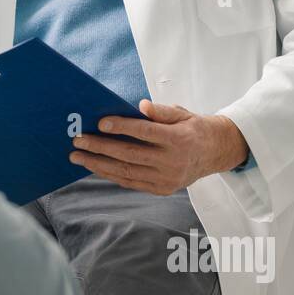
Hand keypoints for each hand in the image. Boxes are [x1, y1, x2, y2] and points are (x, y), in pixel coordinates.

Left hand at [67, 101, 248, 194]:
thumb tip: (141, 105)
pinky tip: (95, 166)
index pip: (145, 132)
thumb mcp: (182, 113)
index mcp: (179, 140)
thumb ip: (161, 111)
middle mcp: (172, 162)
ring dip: (99, 164)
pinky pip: (131, 182)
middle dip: (100, 147)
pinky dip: (111, 175)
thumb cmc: (193, 128)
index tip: (100, 123)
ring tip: (78, 157)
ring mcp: (167, 179)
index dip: (122, 127)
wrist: (215, 153)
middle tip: (78, 141)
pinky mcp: (162, 189)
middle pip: (130, 154)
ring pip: (126, 172)